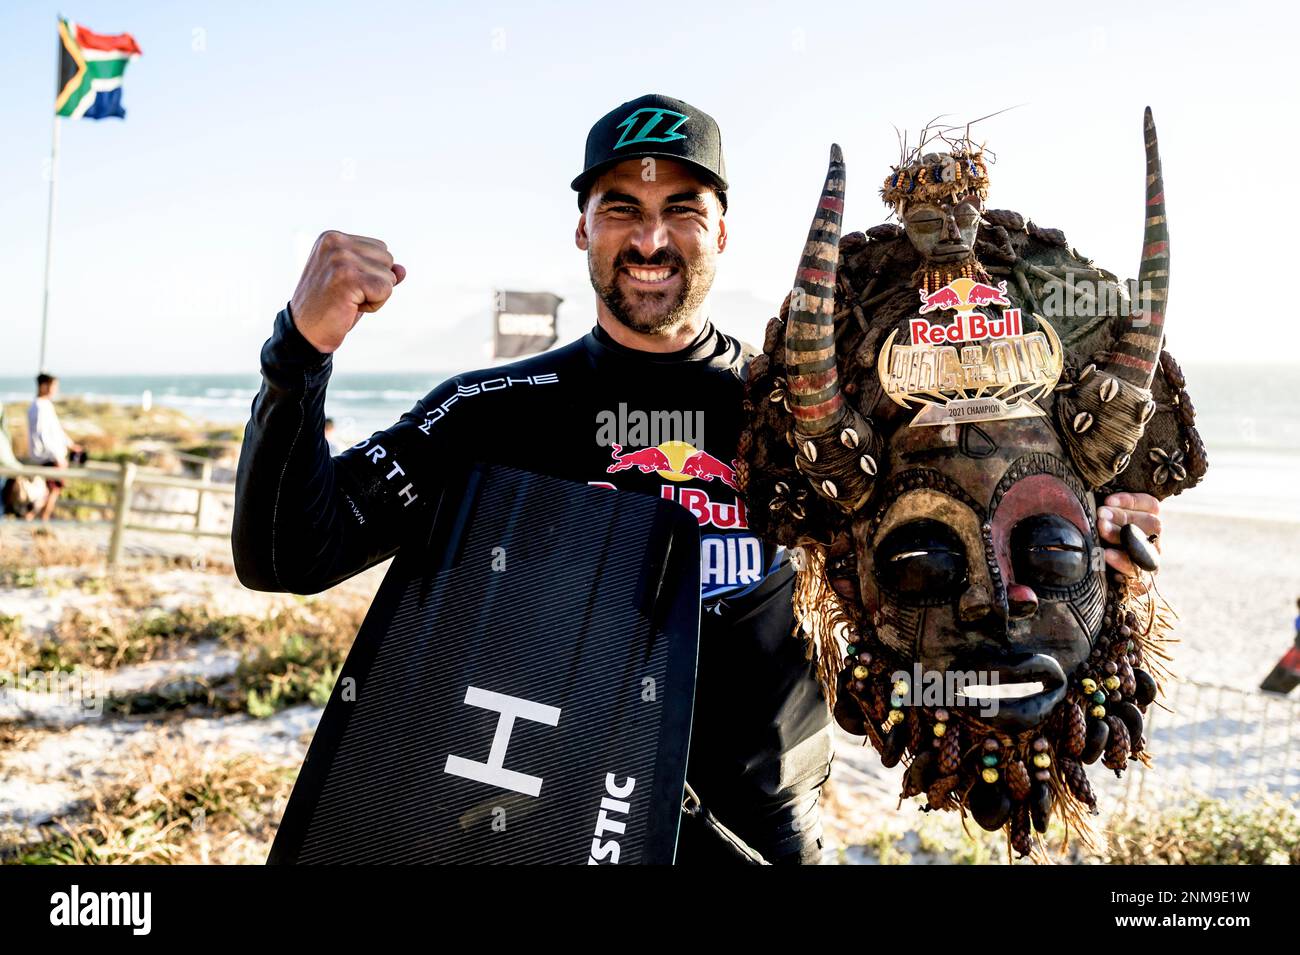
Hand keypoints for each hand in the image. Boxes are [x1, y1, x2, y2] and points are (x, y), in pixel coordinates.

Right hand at [289, 231, 405, 353]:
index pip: (380, 249)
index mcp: (333, 237)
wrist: (306, 332)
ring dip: (375, 295)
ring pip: (389, 275)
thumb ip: (378, 271)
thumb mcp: (356, 282)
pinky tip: (351, 308)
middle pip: (387, 259)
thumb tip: (402, 270)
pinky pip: (386, 289)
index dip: (371, 273)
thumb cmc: (332, 307)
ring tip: (348, 301)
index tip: (346, 285)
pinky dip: (375, 305)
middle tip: (348, 295)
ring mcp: (340, 258)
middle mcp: (335, 242)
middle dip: (375, 283)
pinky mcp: (348, 278)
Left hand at [1097, 492, 1160, 592]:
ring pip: (1144, 544)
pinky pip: (1138, 571)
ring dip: (1120, 536)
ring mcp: (1152, 559)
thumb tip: (1095, 498)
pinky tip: (1107, 555)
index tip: (1107, 500)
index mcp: (1149, 520)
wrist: (1099, 576)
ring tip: (1101, 529)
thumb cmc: (1099, 538)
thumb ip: (1105, 510)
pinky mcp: (1144, 580)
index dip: (1131, 501)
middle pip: (1149, 523)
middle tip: (1100, 514)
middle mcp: (1154, 538)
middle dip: (1122, 517)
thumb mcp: (1104, 521)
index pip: (1151, 505)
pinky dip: (1122, 562)